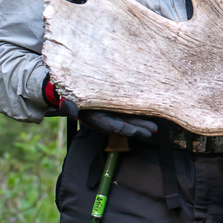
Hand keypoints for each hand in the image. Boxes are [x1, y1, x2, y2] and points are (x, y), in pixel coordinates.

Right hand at [42, 76, 157, 139]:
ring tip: (154, 129)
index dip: (115, 127)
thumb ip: (68, 106)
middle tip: (149, 132)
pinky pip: (130, 114)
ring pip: (128, 121)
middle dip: (135, 129)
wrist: (71, 89)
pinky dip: (141, 116)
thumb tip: (68, 112)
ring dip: (141, 125)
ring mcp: (111, 114)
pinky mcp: (117, 108)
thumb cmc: (69, 94)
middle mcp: (103, 118)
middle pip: (121, 125)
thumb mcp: (67, 99)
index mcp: (92, 117)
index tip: (125, 130)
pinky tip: (153, 119)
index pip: (105, 124)